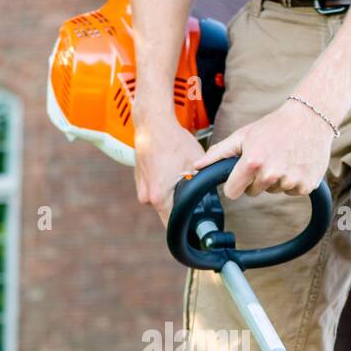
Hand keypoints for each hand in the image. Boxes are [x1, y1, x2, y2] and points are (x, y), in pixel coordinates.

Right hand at [133, 109, 203, 223]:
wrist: (153, 123)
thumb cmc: (173, 142)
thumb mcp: (196, 166)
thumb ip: (202, 187)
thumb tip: (211, 200)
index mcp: (159, 197)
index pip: (173, 224)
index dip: (185, 227)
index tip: (193, 226)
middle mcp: (146, 196)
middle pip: (167, 212)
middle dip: (180, 206)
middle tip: (191, 191)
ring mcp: (140, 188)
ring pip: (161, 199)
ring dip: (171, 193)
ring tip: (179, 175)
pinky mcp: (139, 179)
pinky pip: (154, 188)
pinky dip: (163, 183)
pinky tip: (170, 168)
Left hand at [199, 98, 333, 200]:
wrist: (310, 118)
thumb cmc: (273, 126)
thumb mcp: (243, 136)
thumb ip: (218, 153)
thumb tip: (196, 166)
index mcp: (252, 163)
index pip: (233, 192)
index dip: (235, 183)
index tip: (241, 174)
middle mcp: (271, 174)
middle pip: (253, 192)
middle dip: (256, 179)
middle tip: (267, 157)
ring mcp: (290, 181)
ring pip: (274, 191)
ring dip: (276, 179)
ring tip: (283, 157)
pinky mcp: (306, 185)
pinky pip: (292, 192)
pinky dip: (293, 181)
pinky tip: (295, 163)